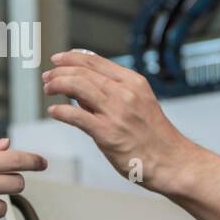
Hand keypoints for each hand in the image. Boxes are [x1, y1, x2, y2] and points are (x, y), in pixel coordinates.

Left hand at [42, 50, 190, 191]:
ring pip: (77, 87)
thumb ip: (113, 95)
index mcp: (133, 82)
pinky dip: (60, 111)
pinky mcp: (107, 133)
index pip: (95, 61)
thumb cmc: (155, 137)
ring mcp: (116, 112)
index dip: (71, 58)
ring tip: (48, 89)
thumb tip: (83, 92)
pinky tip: (53, 111)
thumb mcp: (140, 104)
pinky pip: (76, 116)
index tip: (58, 59)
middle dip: (59, 71)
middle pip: (83, 72)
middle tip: (47, 77)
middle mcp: (125, 93)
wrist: (172, 162)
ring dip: (57, 85)